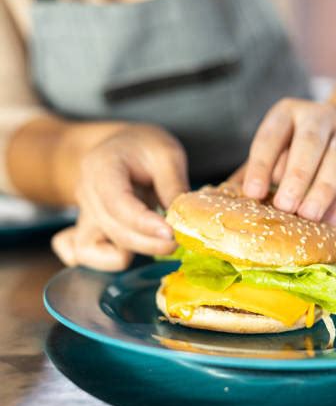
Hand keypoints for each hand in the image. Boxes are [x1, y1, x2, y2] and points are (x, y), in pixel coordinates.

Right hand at [52, 124, 188, 270]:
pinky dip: (104, 259)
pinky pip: (83, 253)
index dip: (144, 223)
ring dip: (131, 251)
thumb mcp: (167, 154)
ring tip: (159, 239)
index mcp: (102, 166)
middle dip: (148, 242)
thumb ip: (173, 186)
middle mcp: (86, 192)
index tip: (171, 234)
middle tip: (179, 239)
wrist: (119, 146)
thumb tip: (183, 221)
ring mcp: (83, 213)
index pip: (117, 202)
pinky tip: (130, 250)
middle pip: (113, 229)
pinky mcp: (86, 228)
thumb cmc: (143, 146)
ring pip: (97, 247)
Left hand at [236, 99, 335, 225]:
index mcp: (286, 114)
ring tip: (308, 216)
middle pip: (309, 144)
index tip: (252, 194)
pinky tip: (330, 223)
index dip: (261, 166)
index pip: (270, 138)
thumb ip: (254, 171)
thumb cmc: (296, 146)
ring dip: (322, 189)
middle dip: (297, 176)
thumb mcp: (274, 149)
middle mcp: (317, 118)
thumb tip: (223, 200)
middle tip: (284, 206)